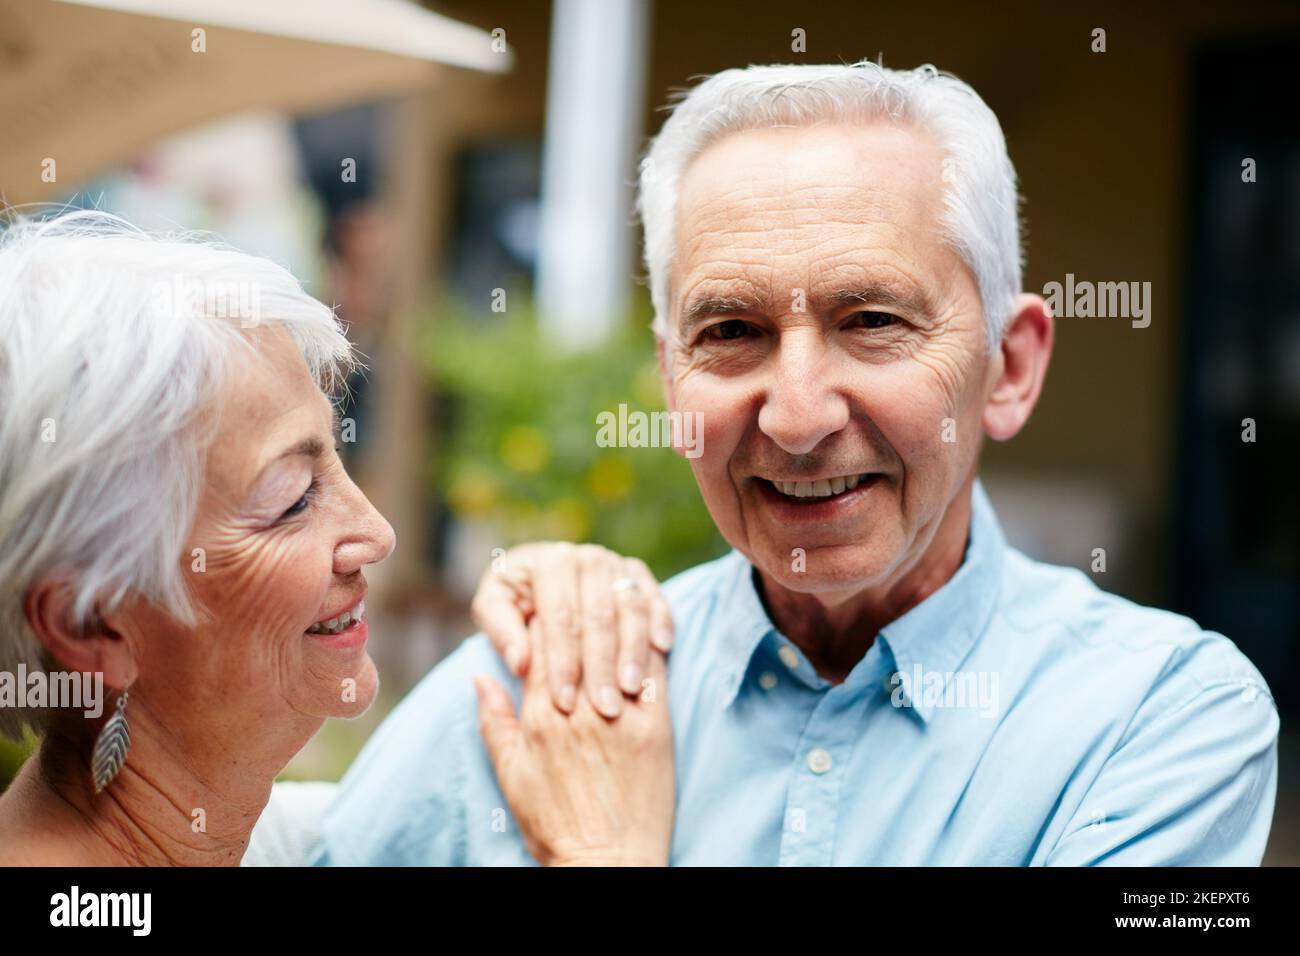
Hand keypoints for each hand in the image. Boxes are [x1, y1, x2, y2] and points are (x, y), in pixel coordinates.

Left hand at [471, 542, 672, 717]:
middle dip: (600, 664)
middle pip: (599, 615)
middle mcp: (588, 558)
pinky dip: (662, 621)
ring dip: (632, 650)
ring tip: (629, 689)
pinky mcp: (639, 575)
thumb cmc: (514, 599)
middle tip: (603, 708)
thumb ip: (500, 632)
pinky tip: (662, 648)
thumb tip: (520, 662)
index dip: (561, 661)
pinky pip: (656, 598)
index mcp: (550, 562)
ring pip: (631, 609)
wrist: (541, 576)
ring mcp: (617, 564)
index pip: (559, 617)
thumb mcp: (493, 608)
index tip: (563, 702)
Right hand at [475, 621, 673, 865]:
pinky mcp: (655, 728)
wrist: (607, 864)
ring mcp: (620, 716)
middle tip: (579, 589)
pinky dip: (647, 647)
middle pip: (577, 637)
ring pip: (616, 645)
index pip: (540, 643)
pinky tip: (646, 633)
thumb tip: (481, 675)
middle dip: (576, 608)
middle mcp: (578, 709)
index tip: (546, 603)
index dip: (542, 617)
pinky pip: (653, 671)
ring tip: (612, 601)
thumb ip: (494, 719)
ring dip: (613, 619)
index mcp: (540, 717)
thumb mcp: (511, 773)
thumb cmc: (555, 824)